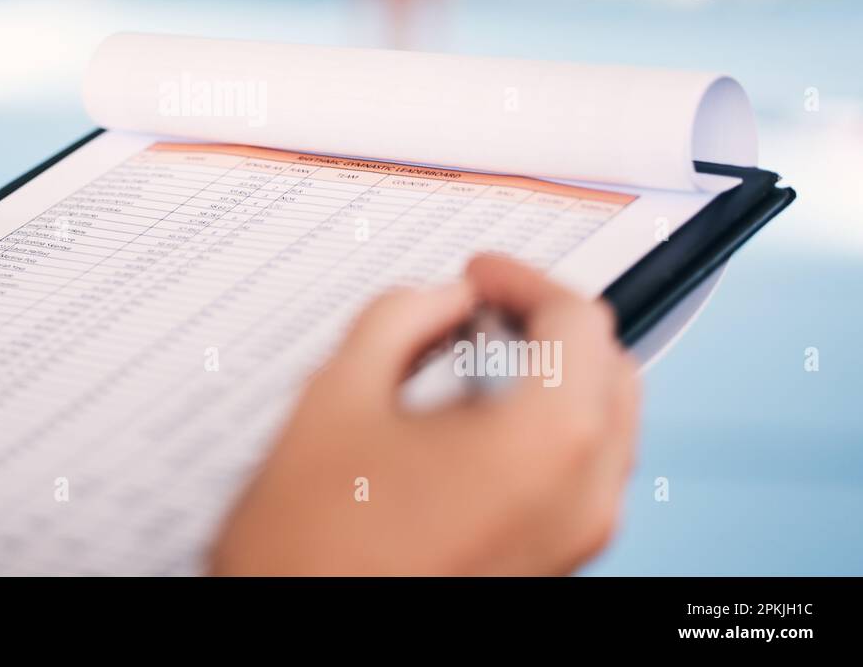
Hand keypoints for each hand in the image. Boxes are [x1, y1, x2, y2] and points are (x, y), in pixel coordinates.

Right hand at [210, 254, 638, 574]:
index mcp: (544, 445)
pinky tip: (469, 421)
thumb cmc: (310, 547)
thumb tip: (441, 301)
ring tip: (472, 357)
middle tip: (484, 303)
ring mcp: (573, 543)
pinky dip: (543, 431)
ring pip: (601, 428)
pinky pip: (577, 477)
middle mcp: (580, 499)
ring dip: (551, 378)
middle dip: (549, 325)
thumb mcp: (336, 395)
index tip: (481, 273)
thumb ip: (399, 318)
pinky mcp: (552, 568)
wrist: (293, 633)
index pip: (577, 322)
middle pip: (610, 372)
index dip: (524, 277)